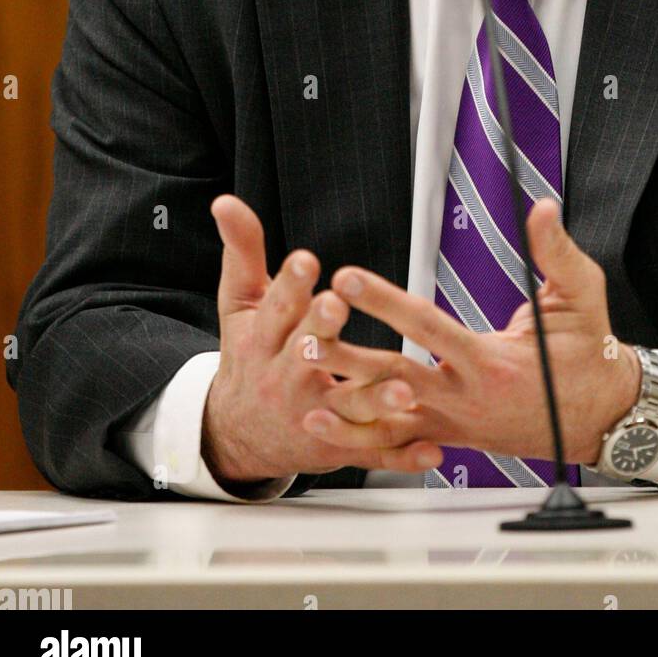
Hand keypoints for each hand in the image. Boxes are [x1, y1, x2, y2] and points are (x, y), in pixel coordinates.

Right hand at [201, 195, 443, 484]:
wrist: (238, 434)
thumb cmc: (249, 355)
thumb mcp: (240, 304)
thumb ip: (243, 252)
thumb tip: (226, 201)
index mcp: (263, 341)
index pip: (275, 309)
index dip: (288, 284)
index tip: (305, 261)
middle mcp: (285, 379)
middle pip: (305, 356)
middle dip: (322, 332)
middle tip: (338, 308)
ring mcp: (313, 417)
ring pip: (346, 409)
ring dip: (374, 400)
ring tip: (403, 390)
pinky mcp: (338, 449)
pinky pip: (373, 452)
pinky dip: (402, 454)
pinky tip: (430, 450)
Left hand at [306, 198, 642, 466]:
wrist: (597, 416)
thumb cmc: (588, 354)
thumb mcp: (581, 295)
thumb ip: (556, 250)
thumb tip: (541, 208)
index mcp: (491, 361)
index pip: (427, 326)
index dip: (384, 301)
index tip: (349, 279)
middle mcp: (466, 397)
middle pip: (393, 375)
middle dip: (347, 352)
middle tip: (307, 332)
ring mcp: (453, 423)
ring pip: (386, 413)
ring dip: (341, 394)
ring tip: (302, 370)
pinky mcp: (447, 436)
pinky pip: (394, 439)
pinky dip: (356, 433)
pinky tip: (322, 418)